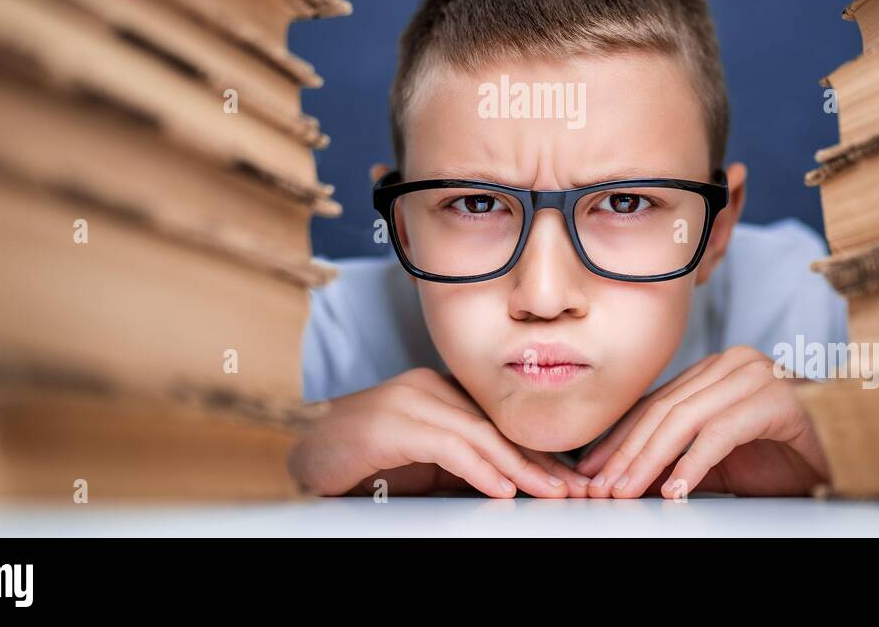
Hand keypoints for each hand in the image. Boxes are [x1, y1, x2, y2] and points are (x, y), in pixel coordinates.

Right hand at [288, 367, 586, 497]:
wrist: (304, 461)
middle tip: (573, 489)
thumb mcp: (426, 465)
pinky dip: (478, 469)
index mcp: (439, 390)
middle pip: (494, 426)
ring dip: (517, 468)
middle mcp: (427, 386)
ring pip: (477, 434)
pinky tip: (501, 489)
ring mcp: (407, 400)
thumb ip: (465, 465)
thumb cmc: (363, 463)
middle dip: (537, 460)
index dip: (535, 452)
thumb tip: (515, 482)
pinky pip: (446, 446)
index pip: (498, 422)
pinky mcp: (390, 423)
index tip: (569, 479)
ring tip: (548, 492)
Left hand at [574, 346, 830, 498]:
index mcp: (714, 369)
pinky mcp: (776, 399)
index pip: (655, 404)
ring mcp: (756, 375)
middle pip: (664, 410)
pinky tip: (676, 490)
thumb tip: (621, 477)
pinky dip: (694, 463)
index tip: (591, 472)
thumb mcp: (716, 461)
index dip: (619, 439)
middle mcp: (731, 363)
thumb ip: (674, 460)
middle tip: (603, 488)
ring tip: (628, 491)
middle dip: (627, 453)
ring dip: (651, 461)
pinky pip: (723, 432)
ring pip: (686, 419)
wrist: (845, 458)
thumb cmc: (781, 460)